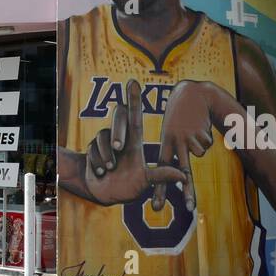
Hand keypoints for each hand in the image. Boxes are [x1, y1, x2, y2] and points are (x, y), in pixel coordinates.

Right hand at [83, 79, 186, 205]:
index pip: (134, 116)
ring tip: (109, 169)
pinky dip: (96, 162)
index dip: (134, 99)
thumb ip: (160, 176)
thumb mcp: (145, 182)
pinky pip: (92, 149)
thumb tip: (183, 176)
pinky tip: (100, 172)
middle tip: (118, 147)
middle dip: (117, 130)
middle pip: (118, 117)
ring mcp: (105, 142)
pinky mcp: (93, 148)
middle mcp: (120, 137)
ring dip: (106, 155)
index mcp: (135, 142)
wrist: (105, 193)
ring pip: (102, 136)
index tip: (132, 82)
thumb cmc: (129, 186)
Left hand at [157, 80, 224, 211]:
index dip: (160, 190)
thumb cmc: (180, 117)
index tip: (157, 207)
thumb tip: (182, 178)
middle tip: (188, 208)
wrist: (192, 94)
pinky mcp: (199, 131)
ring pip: (200, 153)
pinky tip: (200, 124)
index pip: (161, 171)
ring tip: (195, 128)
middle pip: (182, 171)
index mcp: (165, 144)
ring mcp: (188, 138)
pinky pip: (208, 144)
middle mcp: (175, 143)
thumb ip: (176, 154)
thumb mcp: (173, 133)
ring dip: (202, 143)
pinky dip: (208, 136)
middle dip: (187, 190)